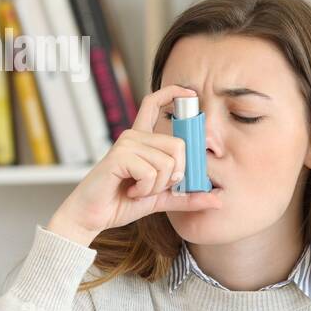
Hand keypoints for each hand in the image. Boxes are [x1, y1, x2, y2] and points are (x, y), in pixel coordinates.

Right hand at [46, 84, 222, 246]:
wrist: (92, 216)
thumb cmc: (122, 203)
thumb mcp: (161, 199)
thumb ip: (187, 197)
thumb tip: (217, 200)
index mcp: (143, 140)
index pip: (154, 104)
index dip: (172, 93)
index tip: (190, 93)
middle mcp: (134, 136)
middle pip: (178, 144)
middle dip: (175, 173)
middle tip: (154, 186)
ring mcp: (126, 144)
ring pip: (167, 162)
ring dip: (157, 186)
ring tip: (137, 189)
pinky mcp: (119, 156)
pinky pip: (151, 172)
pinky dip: (145, 189)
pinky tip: (130, 190)